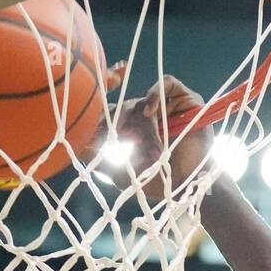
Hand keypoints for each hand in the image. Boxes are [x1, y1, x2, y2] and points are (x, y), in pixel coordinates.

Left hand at [93, 72, 211, 201]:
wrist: (190, 188)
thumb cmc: (160, 183)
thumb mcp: (125, 176)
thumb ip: (104, 162)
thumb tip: (80, 148)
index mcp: (134, 131)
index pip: (112, 117)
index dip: (100, 122)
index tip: (90, 136)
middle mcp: (148, 117)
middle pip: (123, 107)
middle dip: (112, 121)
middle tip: (108, 137)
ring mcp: (167, 107)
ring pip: (141, 99)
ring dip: (133, 114)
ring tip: (128, 132)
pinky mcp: (185, 100)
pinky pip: (167, 83)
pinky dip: (154, 93)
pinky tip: (148, 112)